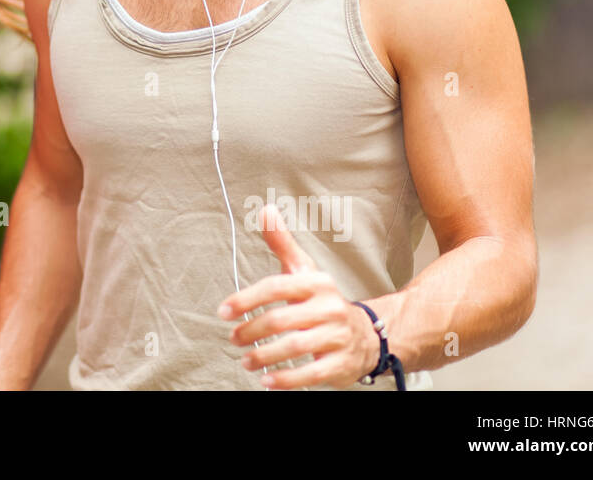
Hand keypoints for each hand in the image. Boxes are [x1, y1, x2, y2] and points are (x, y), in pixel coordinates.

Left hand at [217, 204, 377, 389]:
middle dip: (252, 331)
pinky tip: (267, 381)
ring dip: (265, 356)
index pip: (276, 287)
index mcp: (316, 282)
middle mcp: (329, 307)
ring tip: (245, 361)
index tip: (224, 312)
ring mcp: (338, 336)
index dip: (246, 299)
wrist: (369, 334)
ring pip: (295, 346)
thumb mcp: (304, 270)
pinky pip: (312, 373)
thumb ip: (282, 243)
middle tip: (233, 338)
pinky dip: (287, 379)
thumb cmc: (323, 302)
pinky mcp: (342, 363)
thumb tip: (265, 210)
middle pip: (282, 319)